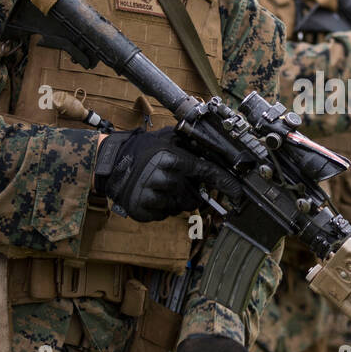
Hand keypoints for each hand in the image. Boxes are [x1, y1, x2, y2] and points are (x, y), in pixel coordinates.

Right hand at [93, 128, 240, 222]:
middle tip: (177, 180)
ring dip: (176, 199)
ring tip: (162, 185)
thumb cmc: (142, 149)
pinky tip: (153, 194)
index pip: (208, 173)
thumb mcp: (167, 137)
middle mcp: (164, 178)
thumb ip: (191, 143)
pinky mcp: (144, 211)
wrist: (112, 163)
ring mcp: (153, 197)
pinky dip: (163, 207)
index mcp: (173, 159)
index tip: (238, 193)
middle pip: (194, 195)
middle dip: (190, 190)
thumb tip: (219, 146)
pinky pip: (165, 214)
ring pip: (180, 206)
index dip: (226, 184)